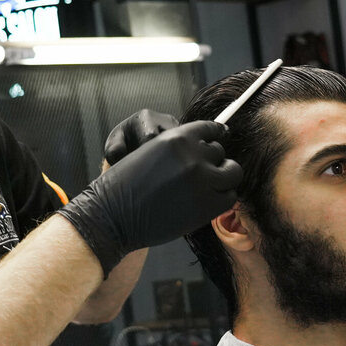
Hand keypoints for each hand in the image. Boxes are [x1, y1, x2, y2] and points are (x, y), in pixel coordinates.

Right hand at [59, 121, 241, 275]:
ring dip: (223, 179)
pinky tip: (208, 202)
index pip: (209, 129)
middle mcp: (192, 155)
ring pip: (232, 172)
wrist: (112, 217)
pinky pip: (230, 196)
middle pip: (220, 151)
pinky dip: (222, 198)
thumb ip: (178, 150)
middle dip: (212, 161)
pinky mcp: (207, 205)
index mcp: (176, 137)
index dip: (216, 135)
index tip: (221, 137)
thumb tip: (206, 151)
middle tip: (202, 174)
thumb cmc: (125, 188)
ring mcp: (202, 180)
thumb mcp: (150, 153)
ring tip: (210, 188)